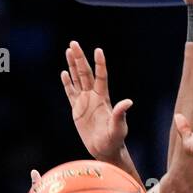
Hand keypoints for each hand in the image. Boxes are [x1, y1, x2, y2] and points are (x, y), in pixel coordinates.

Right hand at [61, 42, 131, 162]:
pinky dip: (67, 83)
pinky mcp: (77, 110)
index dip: (100, 64)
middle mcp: (94, 96)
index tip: (97, 50)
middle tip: (73, 43)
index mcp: (103, 98)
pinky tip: (64, 72)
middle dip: (79, 58)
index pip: (101, 77)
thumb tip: (128, 102)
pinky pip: (71, 93)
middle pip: (85, 73)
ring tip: (69, 51)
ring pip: (77, 79)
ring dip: (73, 65)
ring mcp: (85, 102)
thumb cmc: (115, 139)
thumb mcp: (119, 127)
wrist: (105, 149)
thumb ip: (121, 114)